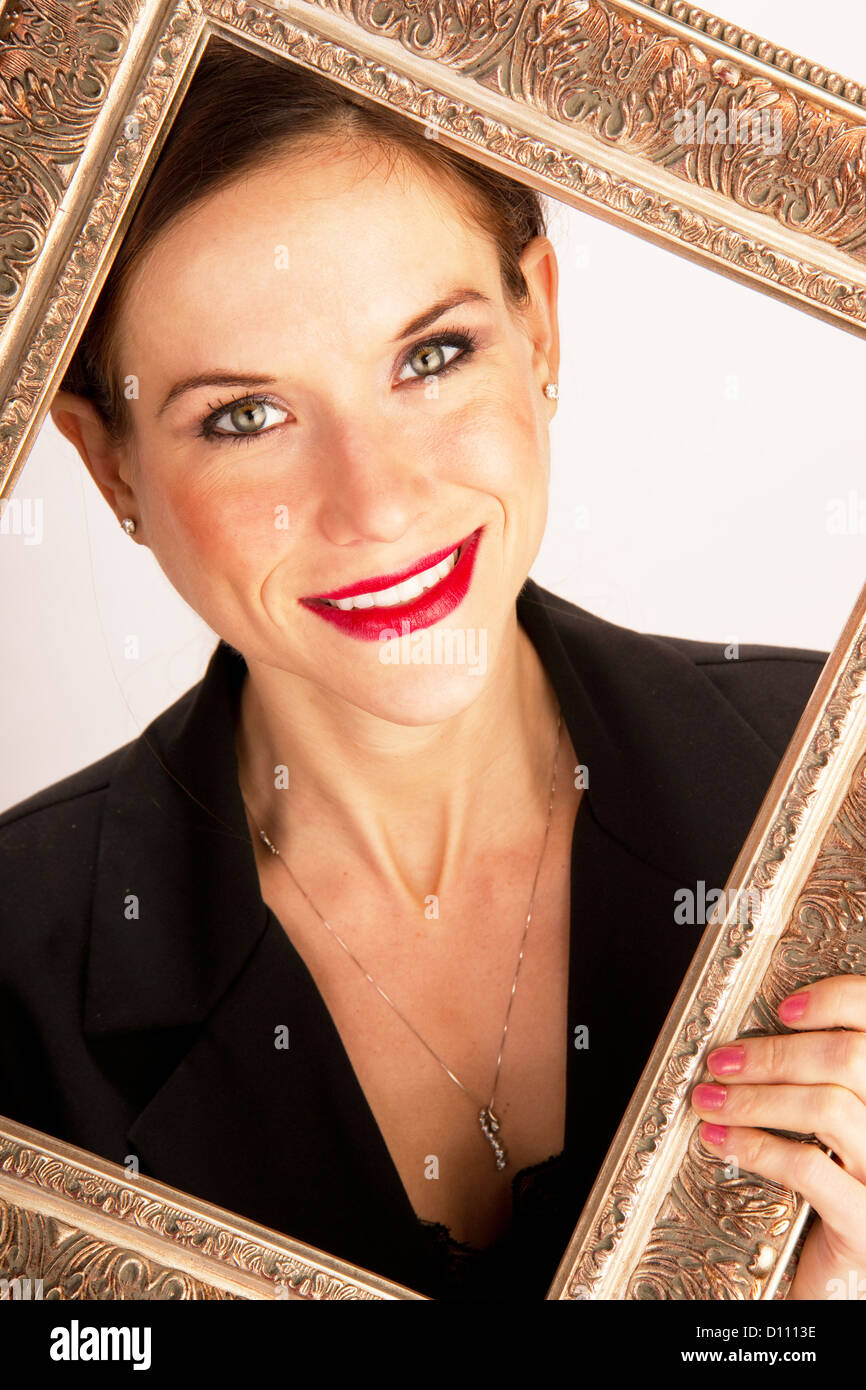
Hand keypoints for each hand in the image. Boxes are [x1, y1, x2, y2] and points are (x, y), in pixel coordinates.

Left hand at [690, 975, 865, 1299]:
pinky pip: (809, 1169)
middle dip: (774, 1054)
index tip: (784, 1009)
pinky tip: (719, 1141)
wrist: (843, 1282)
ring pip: (829, 1107)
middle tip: (723, 1060)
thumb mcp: (839, 1128)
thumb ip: (820, 1076)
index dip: (837, 1000)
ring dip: (757, 1097)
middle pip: (851, 1060)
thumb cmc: (837, 1191)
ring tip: (711, 1099)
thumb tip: (758, 1033)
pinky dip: (755, 1147)